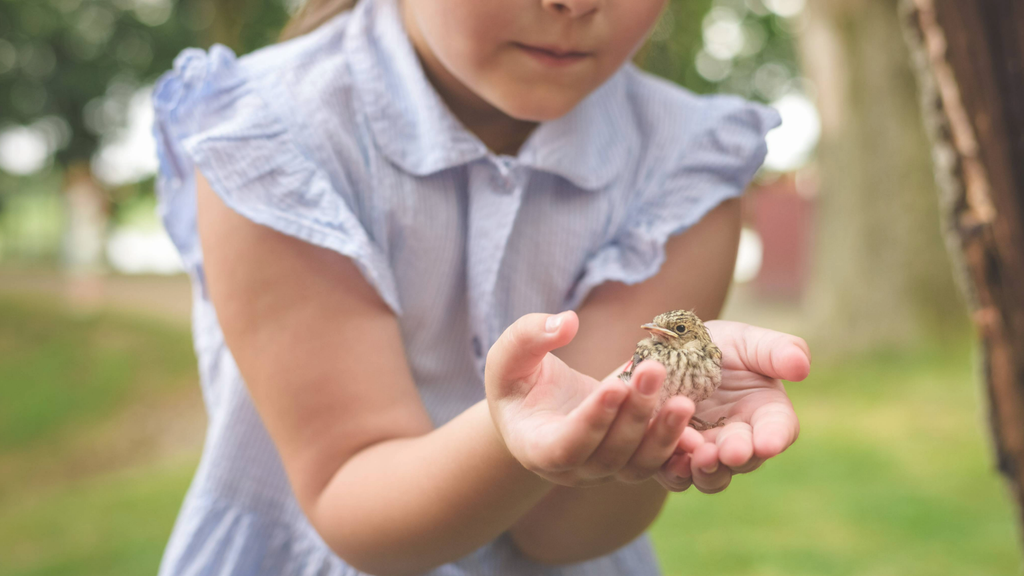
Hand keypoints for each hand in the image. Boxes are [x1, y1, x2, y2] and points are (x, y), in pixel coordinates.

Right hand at [485, 311, 704, 487]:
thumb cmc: (517, 379)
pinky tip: (694, 411)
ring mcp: (605, 472)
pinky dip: (678, 442)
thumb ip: (528, 336)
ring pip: (640, 464)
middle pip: (609, 455)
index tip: (615, 385)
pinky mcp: (632, 462)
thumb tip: (566, 322)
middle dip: (635, 414)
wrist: (538, 405)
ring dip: (663, 433)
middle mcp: (573, 471)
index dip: (592, 420)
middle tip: (655, 370)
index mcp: (537, 448)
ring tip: (684, 399)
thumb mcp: (509, 355)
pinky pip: (660, 461)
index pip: (566, 446)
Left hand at [658, 320, 810, 493]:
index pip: (778, 430)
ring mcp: (707, 453)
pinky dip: (674, 470)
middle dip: (738, 455)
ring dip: (707, 470)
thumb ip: (776, 351)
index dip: (775, 437)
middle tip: (731, 452)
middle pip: (745, 459)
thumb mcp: (747, 341)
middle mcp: (740, 440)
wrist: (670, 353)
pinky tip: (669, 459)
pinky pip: (674, 473)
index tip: (769, 443)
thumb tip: (801, 366)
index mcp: (767, 414)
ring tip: (699, 455)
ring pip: (712, 476)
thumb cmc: (719, 346)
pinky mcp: (674, 457)